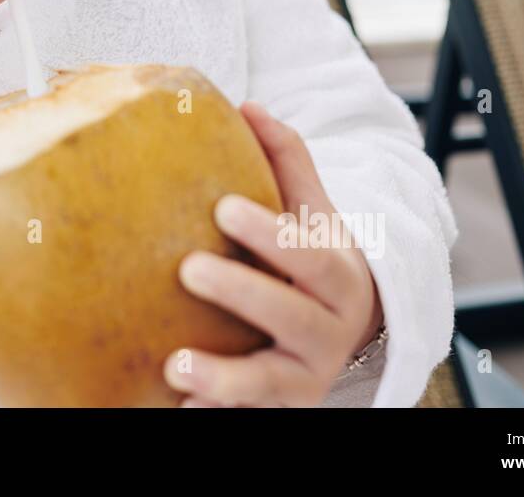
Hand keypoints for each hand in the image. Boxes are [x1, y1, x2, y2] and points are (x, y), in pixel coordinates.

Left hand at [163, 101, 384, 406]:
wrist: (347, 337)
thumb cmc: (311, 261)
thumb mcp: (313, 215)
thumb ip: (288, 162)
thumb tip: (247, 105)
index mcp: (337, 277)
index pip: (310, 255)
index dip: (271, 233)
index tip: (222, 207)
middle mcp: (328, 333)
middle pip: (292, 316)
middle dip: (243, 292)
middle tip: (188, 267)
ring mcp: (305, 380)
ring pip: (272, 385)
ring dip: (226, 380)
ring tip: (176, 367)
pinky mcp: (279, 411)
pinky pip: (250, 418)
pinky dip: (217, 416)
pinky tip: (180, 410)